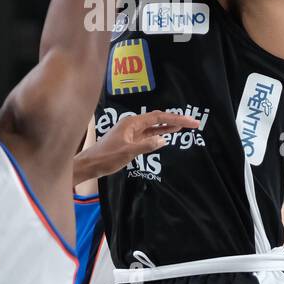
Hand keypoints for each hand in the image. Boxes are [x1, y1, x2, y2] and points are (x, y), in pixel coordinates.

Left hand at [86, 110, 200, 177]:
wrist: (90, 165)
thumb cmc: (106, 158)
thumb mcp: (128, 152)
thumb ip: (146, 145)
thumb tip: (164, 140)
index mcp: (132, 123)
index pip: (158, 117)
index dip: (176, 118)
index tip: (191, 121)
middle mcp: (132, 124)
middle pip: (158, 119)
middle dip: (175, 120)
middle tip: (193, 123)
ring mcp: (131, 132)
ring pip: (154, 126)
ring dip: (168, 126)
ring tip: (184, 126)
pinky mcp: (130, 140)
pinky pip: (148, 134)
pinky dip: (159, 134)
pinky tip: (167, 135)